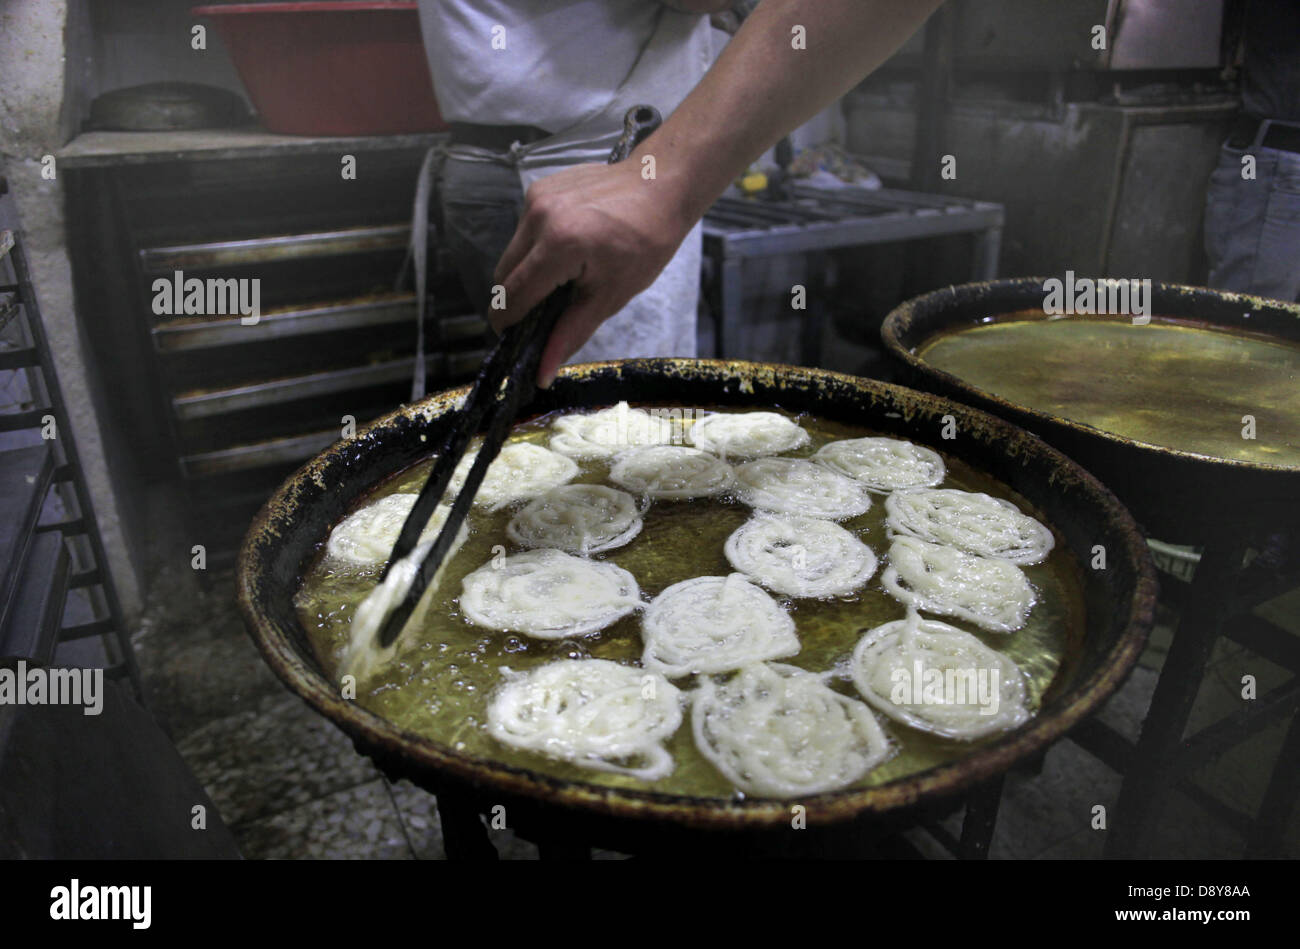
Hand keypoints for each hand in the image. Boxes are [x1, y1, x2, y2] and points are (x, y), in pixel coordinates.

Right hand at [492, 158, 693, 386]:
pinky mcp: (539, 187)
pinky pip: (523, 230)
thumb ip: (569, 333)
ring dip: (525, 273)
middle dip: (515, 300)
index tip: (510, 340)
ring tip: (560, 279)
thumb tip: (541, 373)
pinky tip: (566, 249)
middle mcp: (539, 217)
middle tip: (540, 315)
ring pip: (511, 252)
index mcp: (558, 245)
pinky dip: (535, 248)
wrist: (660, 186)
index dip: (507, 323)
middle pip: (503, 274)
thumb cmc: (646, 243)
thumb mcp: (610, 295)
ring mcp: (536, 198)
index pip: (513, 295)